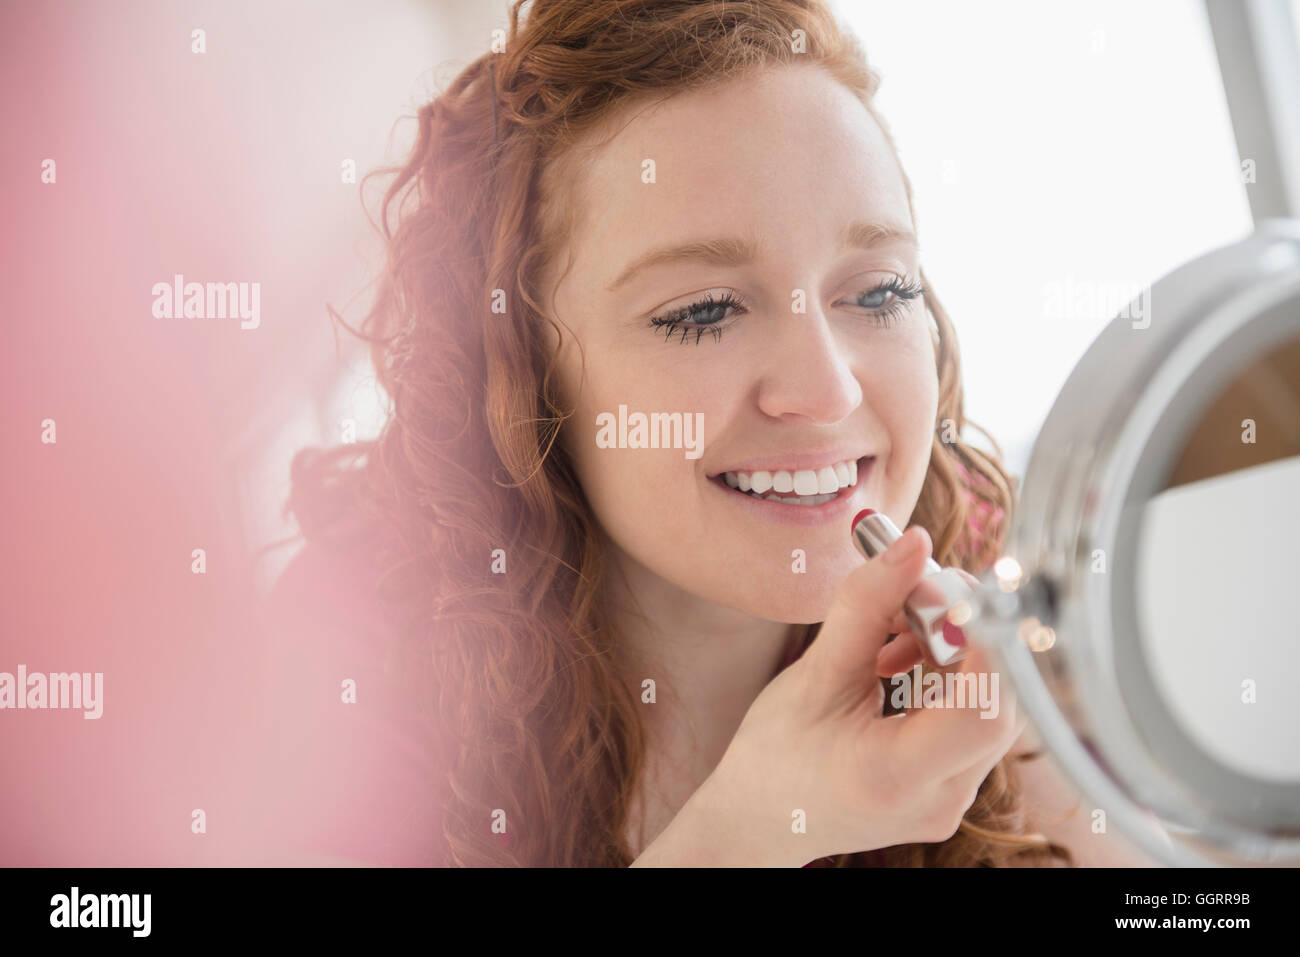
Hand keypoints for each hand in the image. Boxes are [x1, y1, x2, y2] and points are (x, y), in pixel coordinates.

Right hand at [697, 526, 1025, 864]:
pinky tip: (896, 662)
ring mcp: (952, 801)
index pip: (984, 708)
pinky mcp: (951, 790)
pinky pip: (973, 721)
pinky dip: (945, 679)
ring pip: (990, 705)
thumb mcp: (813, 676)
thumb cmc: (773, 757)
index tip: (950, 589)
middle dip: (963, 634)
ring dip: (951, 653)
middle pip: (997, 701)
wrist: (758, 820)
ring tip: (890, 633)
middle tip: (914, 592)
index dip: (983, 641)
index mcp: (896, 775)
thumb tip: (914, 545)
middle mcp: (939, 799)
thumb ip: (867, 607)